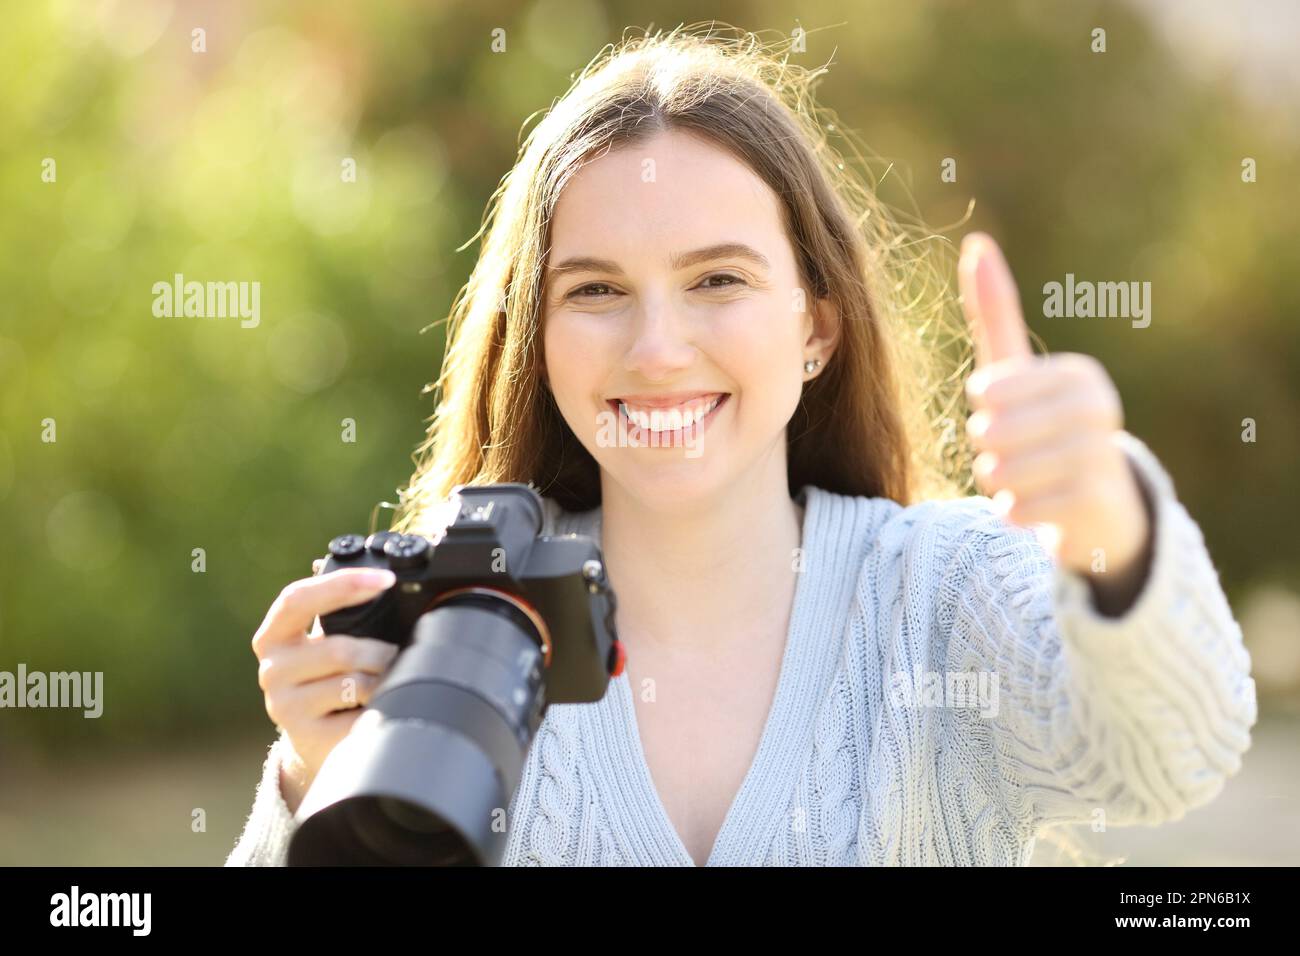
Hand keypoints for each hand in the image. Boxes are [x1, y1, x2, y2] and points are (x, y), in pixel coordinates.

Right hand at [250, 567, 400, 811]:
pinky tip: (379, 708)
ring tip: (389, 680)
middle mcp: (271, 669)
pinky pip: (360, 716)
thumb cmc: (327, 678)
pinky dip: (380, 709)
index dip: (343, 584)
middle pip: (339, 649)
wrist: (315, 739)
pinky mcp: (307, 737)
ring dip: (383, 679)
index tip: (386, 580)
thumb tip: (381, 579)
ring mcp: (285, 706)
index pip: (298, 599)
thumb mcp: (324, 641)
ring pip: (354, 682)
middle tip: (397, 654)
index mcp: (274, 636)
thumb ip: (340, 612)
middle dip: (381, 650)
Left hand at [957, 232, 1151, 596]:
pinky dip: (1014, 512)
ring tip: (1018, 482)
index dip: (984, 410)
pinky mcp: (1099, 503)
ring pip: (1006, 471)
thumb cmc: (1043, 433)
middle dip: (987, 450)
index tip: (1002, 413)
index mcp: (1079, 374)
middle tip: (1009, 454)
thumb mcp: (1019, 374)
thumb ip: (997, 313)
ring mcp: (1104, 455)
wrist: (1099, 511)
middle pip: (994, 432)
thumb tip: (977, 241)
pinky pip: (1025, 507)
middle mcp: (1100, 407)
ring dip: (998, 483)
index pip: (990, 391)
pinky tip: (1027, 510)